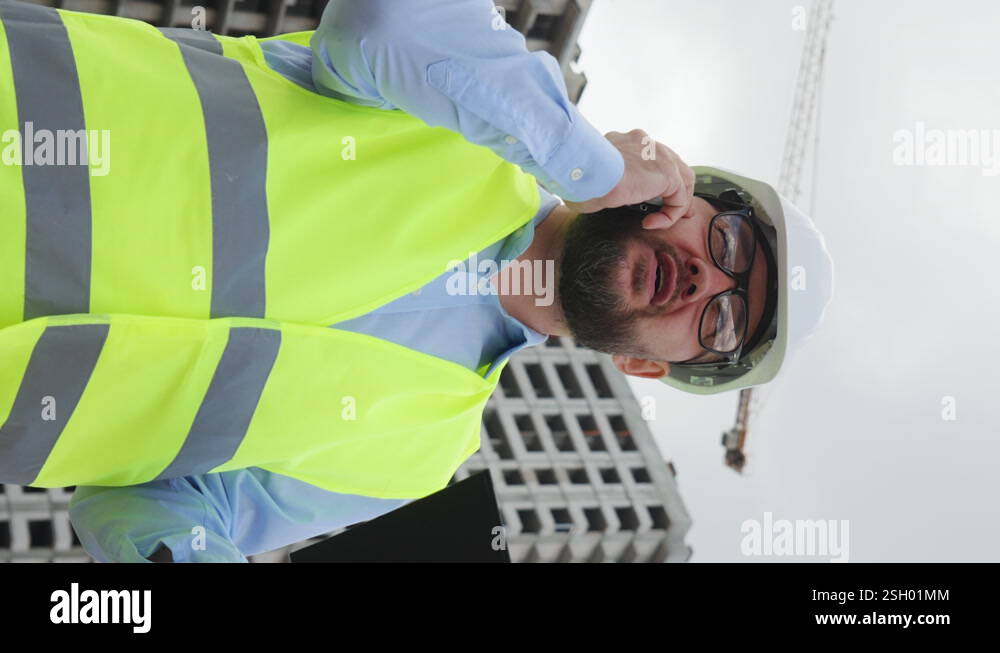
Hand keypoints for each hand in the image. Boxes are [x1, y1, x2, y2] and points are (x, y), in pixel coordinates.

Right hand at [563, 129, 695, 229]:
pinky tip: (650, 224)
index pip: (650, 158)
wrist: (582, 169)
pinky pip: (679, 198)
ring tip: (661, 221)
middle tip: (670, 211)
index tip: (650, 200)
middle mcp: (644, 143)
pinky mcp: (666, 172)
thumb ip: (599, 182)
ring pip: (682, 180)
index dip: (654, 181)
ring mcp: (658, 154)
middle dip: (675, 190)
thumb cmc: (575, 175)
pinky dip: (669, 214)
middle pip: (672, 165)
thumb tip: (591, 196)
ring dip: (674, 203)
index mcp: (626, 142)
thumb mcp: (589, 179)